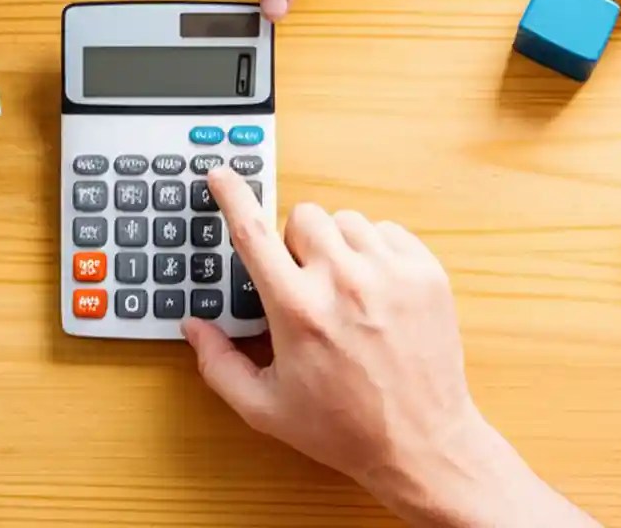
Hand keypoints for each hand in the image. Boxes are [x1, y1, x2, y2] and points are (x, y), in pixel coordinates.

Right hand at [184, 168, 599, 526]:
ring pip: (346, 220)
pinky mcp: (426, 274)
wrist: (422, 444)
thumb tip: (194, 326)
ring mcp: (390, 273)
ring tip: (342, 289)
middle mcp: (343, 282)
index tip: (222, 175)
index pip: (253, 233)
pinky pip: (387, 231)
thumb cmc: (343, 428)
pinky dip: (374, 250)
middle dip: (294, 243)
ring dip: (335, 245)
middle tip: (303, 283)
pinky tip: (373, 289)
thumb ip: (219, 364)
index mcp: (297, 310)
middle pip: (302, 217)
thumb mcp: (264, 408)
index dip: (232, 196)